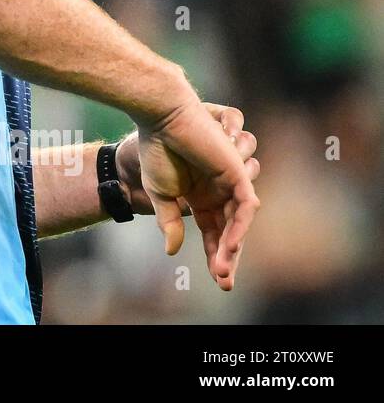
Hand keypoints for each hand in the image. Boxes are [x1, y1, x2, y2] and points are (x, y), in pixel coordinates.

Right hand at [124, 100, 260, 290]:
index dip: (215, 256)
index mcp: (201, 197)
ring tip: (221, 268)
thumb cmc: (157, 150)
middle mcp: (219, 192)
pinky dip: (239, 227)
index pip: (214, 233)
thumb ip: (169, 221)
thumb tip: (173, 252)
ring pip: (239, 223)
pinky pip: (245, 207)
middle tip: (223, 281)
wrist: (163, 120)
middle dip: (227, 257)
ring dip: (232, 247)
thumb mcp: (160, 194)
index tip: (216, 281)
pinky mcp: (237, 173)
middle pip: (230, 232)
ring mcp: (230, 183)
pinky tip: (230, 245)